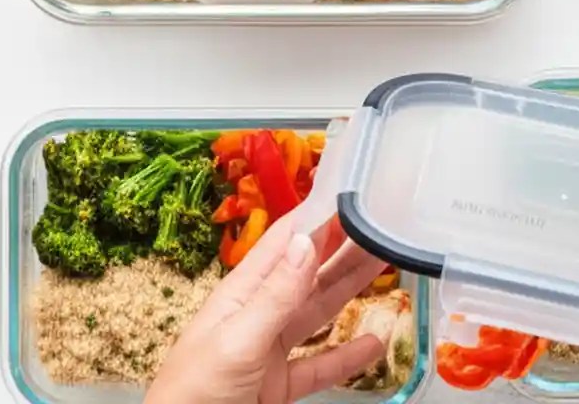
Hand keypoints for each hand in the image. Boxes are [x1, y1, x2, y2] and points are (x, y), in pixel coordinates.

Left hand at [146, 213, 388, 403]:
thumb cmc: (195, 390)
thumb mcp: (238, 340)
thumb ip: (276, 295)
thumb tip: (306, 240)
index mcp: (240, 294)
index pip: (282, 244)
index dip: (314, 218)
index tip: (349, 194)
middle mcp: (257, 315)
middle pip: (307, 274)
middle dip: (342, 248)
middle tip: (380, 224)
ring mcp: (268, 351)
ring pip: (317, 312)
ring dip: (349, 289)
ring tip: (383, 263)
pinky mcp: (278, 386)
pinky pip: (319, 365)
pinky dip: (346, 356)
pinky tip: (373, 343)